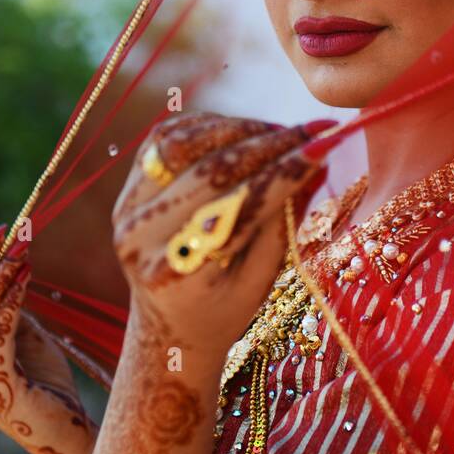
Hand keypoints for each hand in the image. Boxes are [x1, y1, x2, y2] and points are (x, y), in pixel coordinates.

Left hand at [111, 113, 333, 362]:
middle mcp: (140, 236)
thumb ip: (285, 222)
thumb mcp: (261, 281)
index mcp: (175, 272)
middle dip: (270, 144)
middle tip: (313, 130)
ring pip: (183, 144)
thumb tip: (319, 162)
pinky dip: (208, 127)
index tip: (326, 146)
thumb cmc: (223, 311)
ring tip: (280, 134)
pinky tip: (243, 132)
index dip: (285, 172)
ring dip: (239, 129)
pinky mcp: (127, 189)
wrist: (168, 326)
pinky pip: (166, 139)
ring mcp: (127, 208)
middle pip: (211, 171)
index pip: (238, 207)